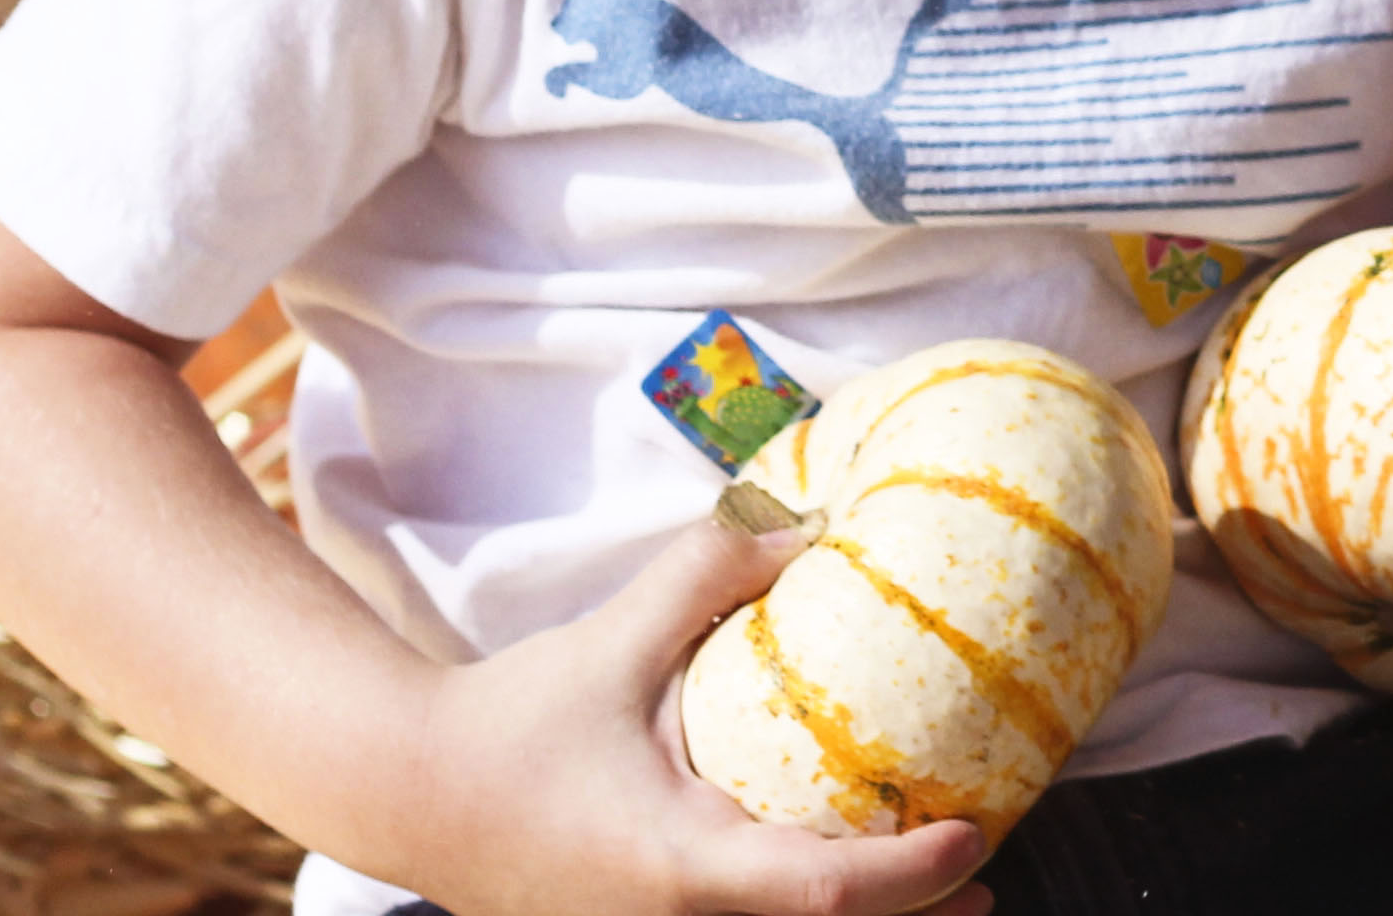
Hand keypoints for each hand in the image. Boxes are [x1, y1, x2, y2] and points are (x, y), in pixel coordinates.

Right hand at [395, 515, 995, 915]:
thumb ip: (711, 571)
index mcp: (681, 867)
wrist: (407, 792)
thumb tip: (809, 516)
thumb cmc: (512, 719)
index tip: (977, 836)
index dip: (913, 879)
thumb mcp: (616, 638)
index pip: (825, 894)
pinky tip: (832, 867)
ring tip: (938, 883)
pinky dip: (798, 911)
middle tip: (985, 869)